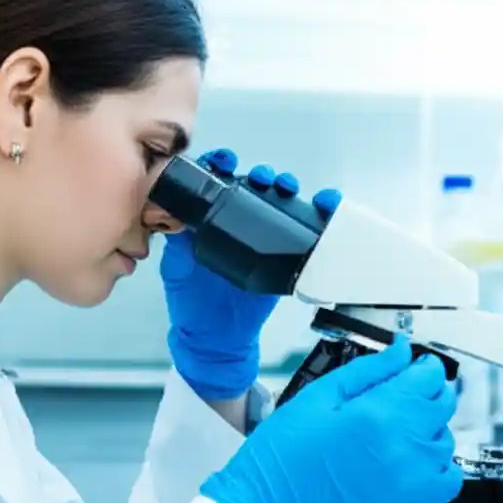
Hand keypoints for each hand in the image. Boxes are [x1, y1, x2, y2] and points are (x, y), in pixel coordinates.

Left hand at [161, 148, 341, 400]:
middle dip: (261, 175)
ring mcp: (265, 237)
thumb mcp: (178, 271)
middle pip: (255, 185)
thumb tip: (179, 219)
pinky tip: (324, 204)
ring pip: (280, 201)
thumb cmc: (192, 304)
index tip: (224, 162)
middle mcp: (239, 222)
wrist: (218, 340)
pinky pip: (306, 231)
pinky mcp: (287, 256)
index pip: (218, 181)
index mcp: (210, 219)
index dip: (222, 165)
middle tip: (261, 179)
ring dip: (286, 187)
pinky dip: (320, 213)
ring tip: (286, 189)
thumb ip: (179, 246)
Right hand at [200, 337, 462, 502]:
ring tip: (396, 433)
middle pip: (443, 405)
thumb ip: (369, 370)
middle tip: (402, 397)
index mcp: (380, 412)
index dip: (423, 366)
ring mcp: (413, 478)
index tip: (415, 367)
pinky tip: (412, 461)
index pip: (429, 376)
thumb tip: (400, 351)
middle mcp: (404, 444)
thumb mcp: (319, 397)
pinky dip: (439, 466)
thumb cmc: (283, 458)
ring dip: (429, 429)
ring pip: (445, 440)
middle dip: (427, 393)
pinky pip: (448, 479)